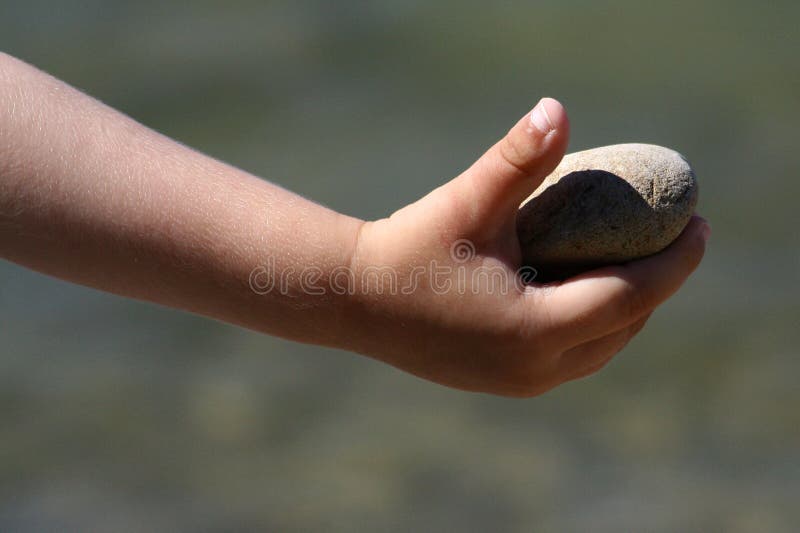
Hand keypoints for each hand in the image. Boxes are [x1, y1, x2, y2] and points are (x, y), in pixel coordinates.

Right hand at [345, 98, 708, 395]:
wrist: (350, 299)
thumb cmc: (407, 250)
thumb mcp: (468, 202)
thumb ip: (517, 158)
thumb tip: (556, 108)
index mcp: (536, 329)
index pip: (633, 297)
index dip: (676, 262)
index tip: (702, 226)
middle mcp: (534, 367)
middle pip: (623, 328)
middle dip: (657, 286)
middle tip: (672, 241)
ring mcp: (516, 381)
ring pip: (598, 350)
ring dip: (626, 311)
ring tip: (634, 265)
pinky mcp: (499, 381)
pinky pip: (569, 359)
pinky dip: (591, 327)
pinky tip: (586, 294)